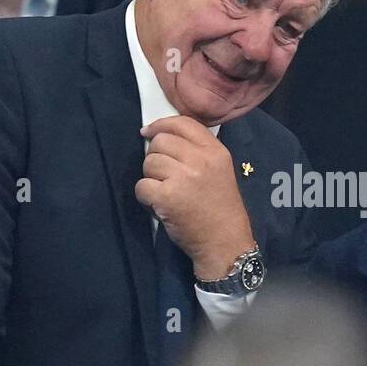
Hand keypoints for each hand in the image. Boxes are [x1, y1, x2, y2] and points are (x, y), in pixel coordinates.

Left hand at [135, 116, 254, 280]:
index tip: (149, 132)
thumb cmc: (221, 209)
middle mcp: (200, 160)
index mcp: (215, 151)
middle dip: (155, 156)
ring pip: (149, 162)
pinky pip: (142, 185)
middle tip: (163, 175)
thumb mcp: (220, 171)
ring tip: (165, 192)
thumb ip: (198, 151)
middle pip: (161, 141)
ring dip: (151, 178)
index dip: (161, 125)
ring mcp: (183, 178)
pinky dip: (146, 196)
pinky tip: (159, 204)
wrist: (224, 242)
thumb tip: (163, 137)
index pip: (183, 123)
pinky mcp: (167, 197)